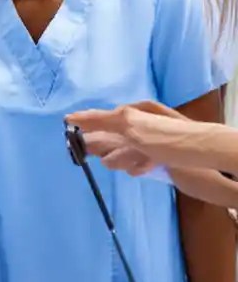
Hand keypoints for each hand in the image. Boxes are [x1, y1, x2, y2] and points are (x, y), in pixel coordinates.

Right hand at [66, 102, 197, 168]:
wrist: (208, 163)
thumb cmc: (170, 141)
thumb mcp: (133, 125)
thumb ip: (102, 120)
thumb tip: (73, 116)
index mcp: (137, 112)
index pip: (103, 117)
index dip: (88, 127)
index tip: (74, 139)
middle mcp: (143, 124)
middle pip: (111, 135)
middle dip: (107, 146)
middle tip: (102, 155)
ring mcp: (151, 141)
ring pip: (122, 151)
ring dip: (123, 159)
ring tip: (133, 163)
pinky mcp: (160, 158)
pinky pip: (138, 162)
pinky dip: (138, 166)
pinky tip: (143, 169)